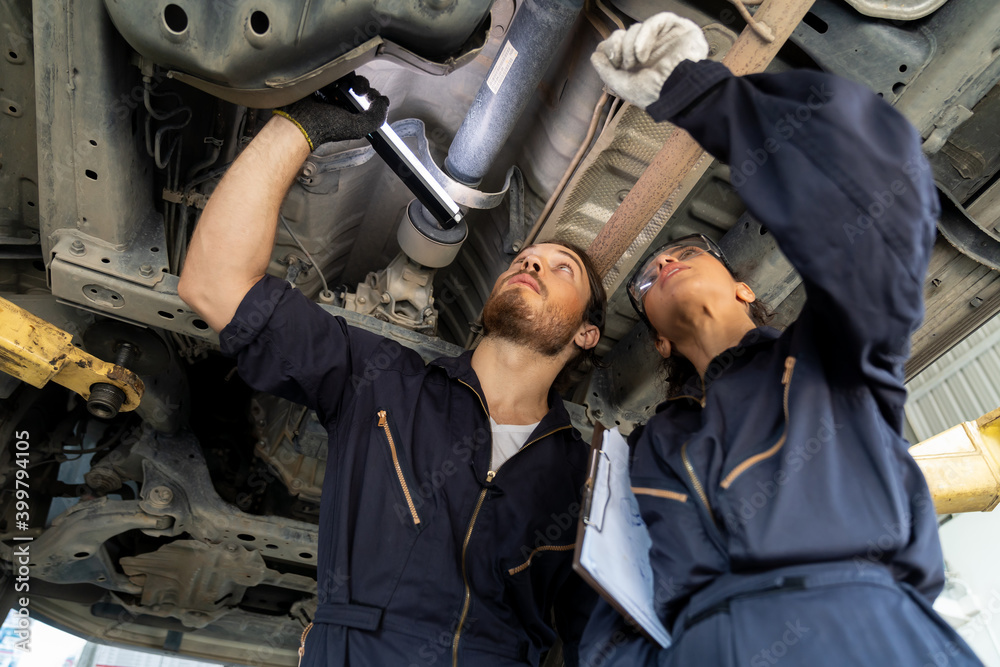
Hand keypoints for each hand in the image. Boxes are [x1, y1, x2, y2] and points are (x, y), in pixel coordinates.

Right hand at [274, 74, 388, 149]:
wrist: (300, 120)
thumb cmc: (326, 127)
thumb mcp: (358, 127)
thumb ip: (376, 117)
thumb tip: (384, 101)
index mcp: (350, 113)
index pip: (367, 99)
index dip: (373, 95)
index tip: (372, 97)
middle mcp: (341, 101)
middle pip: (359, 83)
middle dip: (362, 85)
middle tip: (360, 91)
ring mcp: (329, 89)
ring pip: (346, 74)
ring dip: (349, 78)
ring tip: (343, 87)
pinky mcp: (318, 79)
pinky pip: (331, 68)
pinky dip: (333, 72)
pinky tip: (330, 81)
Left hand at [590, 12, 708, 108]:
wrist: (677, 94)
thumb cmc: (653, 95)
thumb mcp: (623, 86)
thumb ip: (607, 72)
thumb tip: (595, 56)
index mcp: (639, 62)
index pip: (618, 44)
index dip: (610, 47)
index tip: (607, 59)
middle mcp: (651, 48)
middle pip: (624, 34)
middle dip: (618, 46)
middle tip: (622, 62)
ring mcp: (665, 37)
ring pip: (637, 27)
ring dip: (631, 45)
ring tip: (637, 62)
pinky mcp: (679, 28)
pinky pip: (657, 20)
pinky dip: (645, 34)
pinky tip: (642, 53)